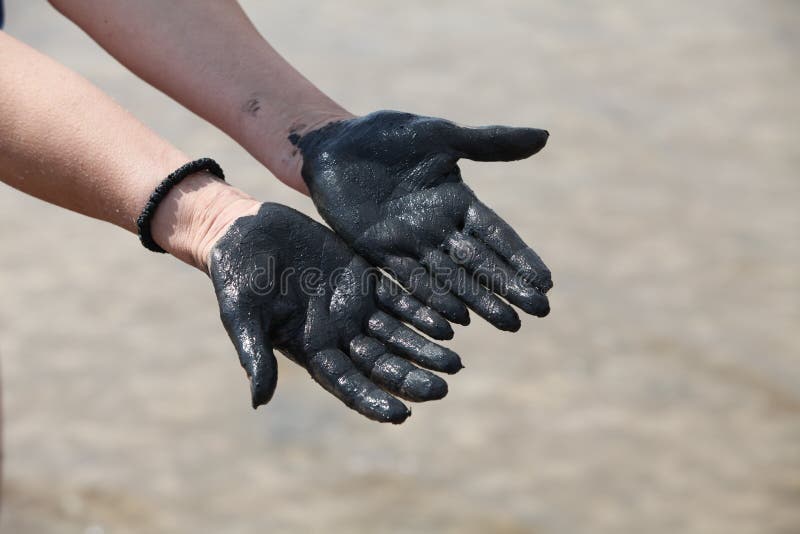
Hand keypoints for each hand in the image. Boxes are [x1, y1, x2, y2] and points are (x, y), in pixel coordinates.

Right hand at [208, 202, 461, 422]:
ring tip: (455, 361)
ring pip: (396, 334)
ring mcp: (353, 307)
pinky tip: (446, 322)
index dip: (374, 400)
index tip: (403, 415)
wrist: (244, 233)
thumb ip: (256, 356)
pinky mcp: (363, 278)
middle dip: (411, 376)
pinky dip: (420, 311)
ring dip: (424, 348)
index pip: (348, 384)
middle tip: (443, 388)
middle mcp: (338, 334)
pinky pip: (398, 298)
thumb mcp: (242, 316)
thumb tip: (259, 403)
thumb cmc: (236, 278)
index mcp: (312, 350)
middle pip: (382, 363)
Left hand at [292, 111, 552, 331]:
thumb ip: (488, 143)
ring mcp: (410, 243)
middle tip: (538, 313)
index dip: (521, 258)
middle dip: (509, 287)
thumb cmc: (388, 135)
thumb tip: (546, 137)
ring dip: (479, 301)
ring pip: (452, 278)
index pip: (497, 235)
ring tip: (508, 324)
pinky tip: (456, 321)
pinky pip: (410, 280)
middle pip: (480, 263)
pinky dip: (433, 300)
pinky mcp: (380, 252)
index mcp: (456, 200)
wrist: (332, 145)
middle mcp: (439, 227)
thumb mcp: (440, 135)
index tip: (547, 282)